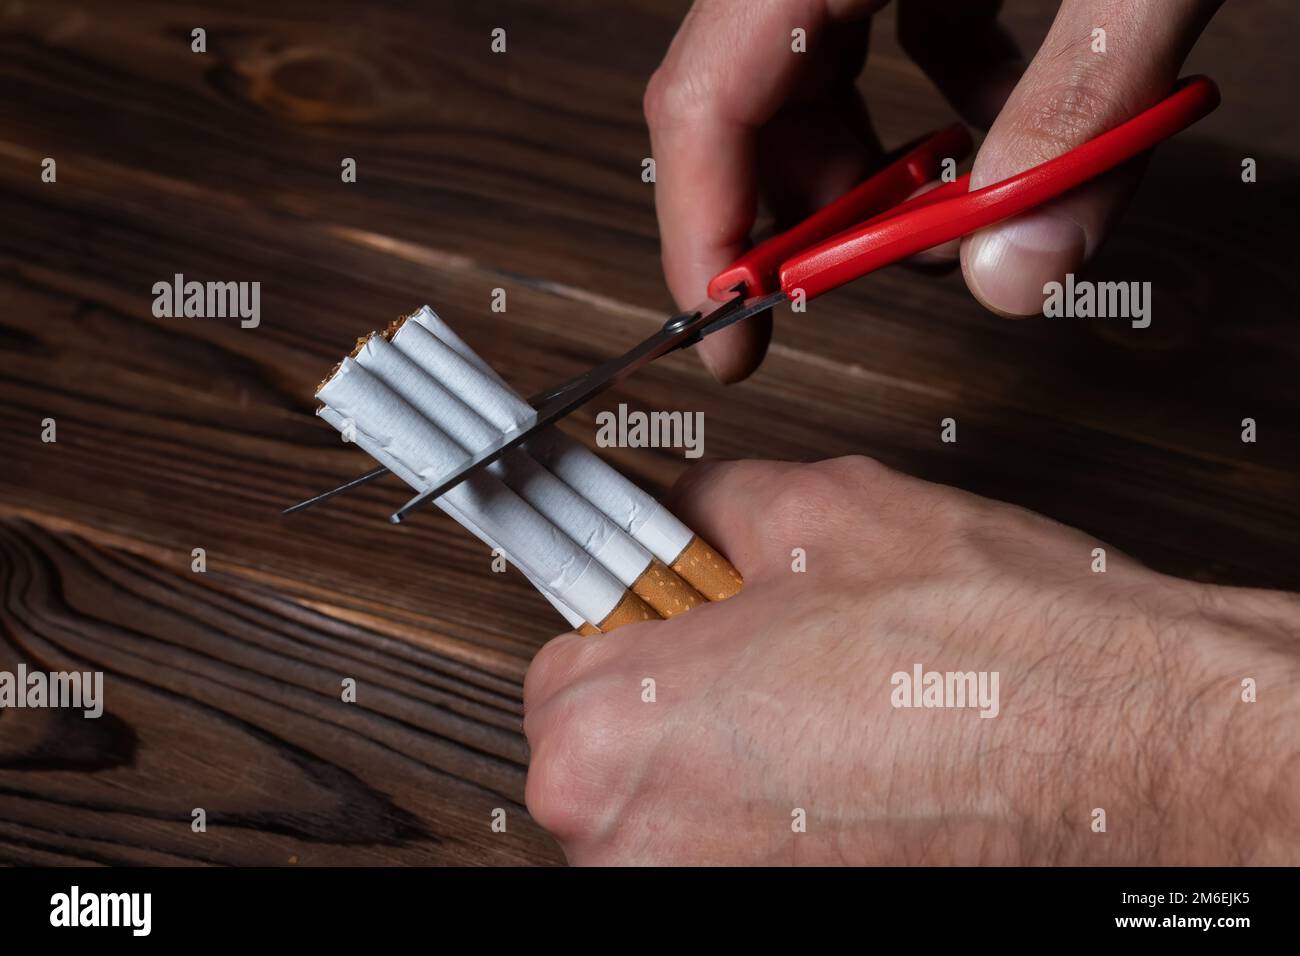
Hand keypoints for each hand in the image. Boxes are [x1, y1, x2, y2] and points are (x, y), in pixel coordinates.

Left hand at [523, 457, 1299, 864]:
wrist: (1134, 751)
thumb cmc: (989, 649)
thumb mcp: (820, 513)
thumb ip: (709, 503)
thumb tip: (683, 504)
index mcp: (612, 736)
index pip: (560, 663)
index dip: (634, 623)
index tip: (668, 614)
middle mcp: (635, 852)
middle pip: (611, 751)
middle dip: (682, 698)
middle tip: (774, 659)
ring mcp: (705, 908)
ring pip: (682, 812)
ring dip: (737, 763)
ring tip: (836, 716)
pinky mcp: (774, 929)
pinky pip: (743, 856)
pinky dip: (785, 820)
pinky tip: (860, 774)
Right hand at [644, 0, 1223, 381]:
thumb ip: (1084, 106)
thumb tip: (1020, 270)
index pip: (705, 99)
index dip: (703, 231)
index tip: (728, 329)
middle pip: (752, 96)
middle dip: (812, 210)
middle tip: (871, 284)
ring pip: (817, 70)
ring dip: (878, 166)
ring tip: (953, 212)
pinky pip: (893, 28)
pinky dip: (938, 100)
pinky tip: (1001, 120)